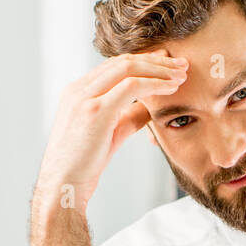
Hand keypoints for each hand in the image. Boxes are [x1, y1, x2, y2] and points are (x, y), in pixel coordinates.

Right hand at [29, 53, 187, 245]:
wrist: (64, 185)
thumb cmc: (84, 165)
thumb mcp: (110, 133)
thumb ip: (129, 116)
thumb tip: (151, 108)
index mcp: (78, 91)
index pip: (114, 65)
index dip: (144, 62)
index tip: (168, 63)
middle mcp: (79, 89)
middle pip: (122, 61)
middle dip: (155, 60)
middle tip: (181, 63)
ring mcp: (84, 97)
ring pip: (127, 68)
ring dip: (158, 69)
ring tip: (181, 74)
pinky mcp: (95, 111)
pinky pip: (131, 86)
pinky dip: (155, 84)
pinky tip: (172, 88)